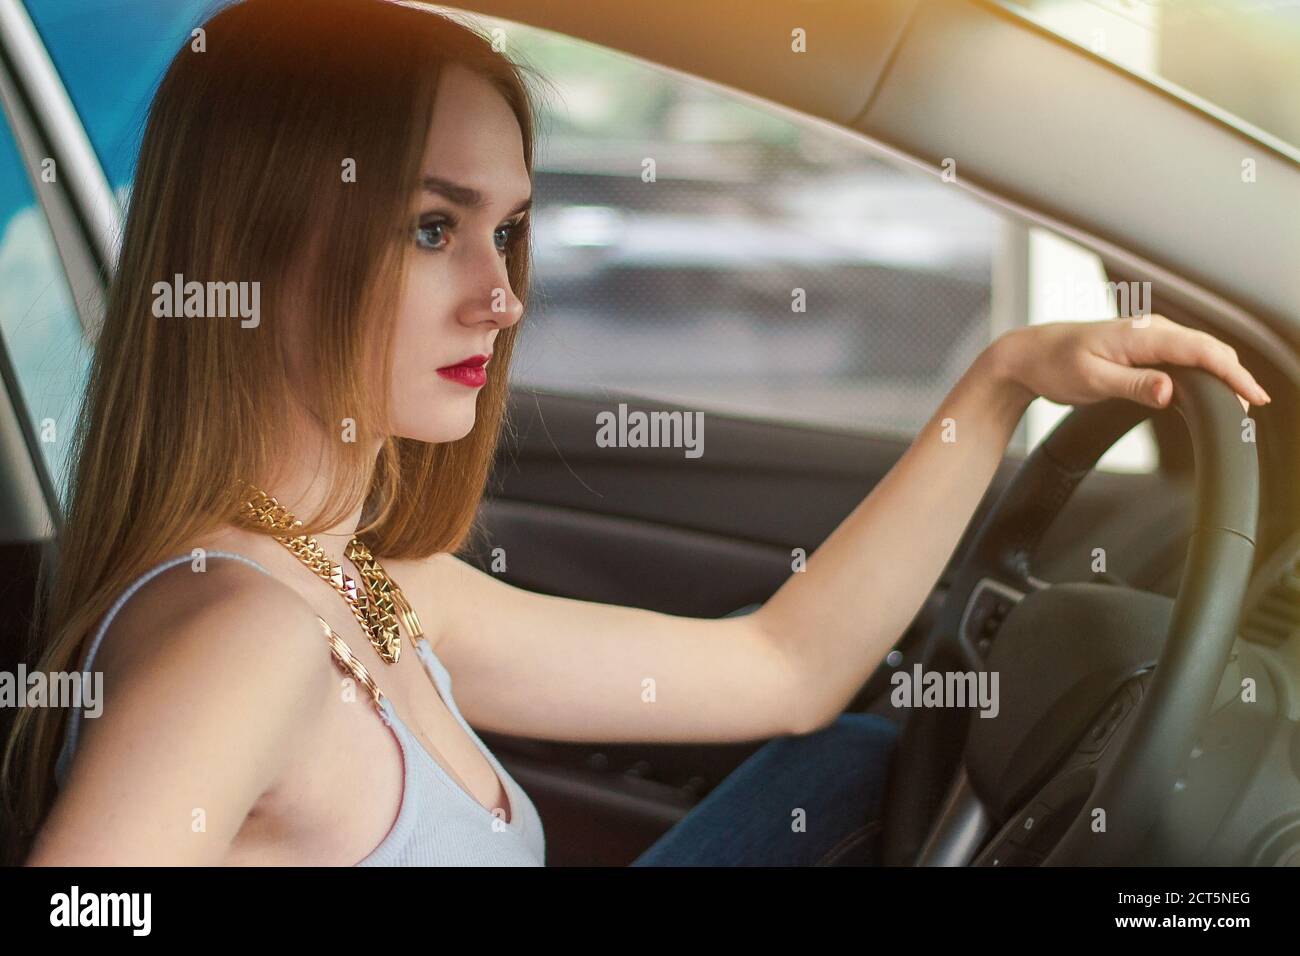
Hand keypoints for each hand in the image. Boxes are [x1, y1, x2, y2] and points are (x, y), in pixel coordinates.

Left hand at [992, 316, 1270, 412]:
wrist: (1031, 354)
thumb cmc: (1055, 364)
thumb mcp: (1091, 379)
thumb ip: (1133, 385)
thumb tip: (1170, 391)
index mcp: (1140, 334)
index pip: (1201, 350)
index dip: (1232, 373)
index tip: (1252, 397)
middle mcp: (1151, 329)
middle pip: (1208, 349)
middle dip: (1235, 376)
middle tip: (1250, 409)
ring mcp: (1149, 336)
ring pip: (1199, 352)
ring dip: (1222, 374)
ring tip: (1239, 404)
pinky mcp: (1145, 346)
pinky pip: (1184, 356)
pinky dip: (1204, 372)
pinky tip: (1211, 392)